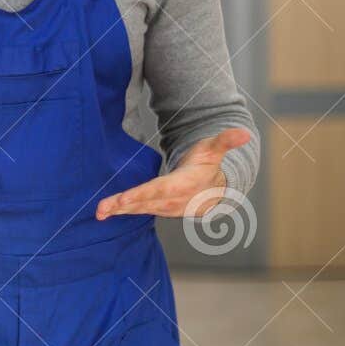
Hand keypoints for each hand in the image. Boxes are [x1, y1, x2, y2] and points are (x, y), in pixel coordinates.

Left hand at [94, 127, 249, 220]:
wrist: (215, 192)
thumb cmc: (209, 165)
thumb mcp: (215, 149)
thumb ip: (226, 140)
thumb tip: (246, 133)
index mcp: (185, 184)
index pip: (161, 190)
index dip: (143, 194)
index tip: (124, 199)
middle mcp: (174, 200)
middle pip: (146, 202)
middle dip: (123, 205)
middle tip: (101, 209)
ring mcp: (166, 207)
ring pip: (140, 209)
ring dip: (119, 211)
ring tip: (98, 212)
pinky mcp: (158, 209)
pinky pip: (139, 210)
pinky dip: (122, 212)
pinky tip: (104, 212)